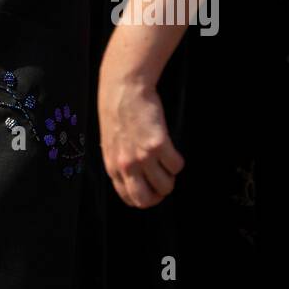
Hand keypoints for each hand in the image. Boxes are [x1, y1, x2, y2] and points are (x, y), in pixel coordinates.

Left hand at [97, 69, 184, 208]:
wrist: (123, 88)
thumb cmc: (116, 112)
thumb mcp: (110, 142)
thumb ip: (119, 162)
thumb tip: (133, 177)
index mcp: (112, 166)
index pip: (129, 198)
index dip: (144, 198)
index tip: (152, 190)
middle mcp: (126, 166)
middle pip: (146, 200)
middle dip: (159, 195)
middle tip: (164, 181)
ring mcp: (143, 157)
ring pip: (166, 186)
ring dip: (171, 177)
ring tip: (167, 162)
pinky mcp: (159, 145)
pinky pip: (176, 166)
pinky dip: (178, 161)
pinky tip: (171, 148)